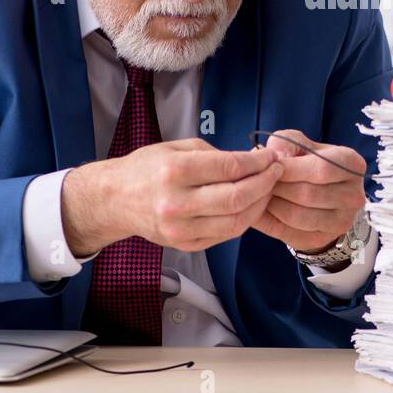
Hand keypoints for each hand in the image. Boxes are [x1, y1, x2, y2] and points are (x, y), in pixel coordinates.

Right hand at [61, 139, 283, 254]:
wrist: (115, 200)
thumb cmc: (146, 168)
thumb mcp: (177, 147)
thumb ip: (215, 154)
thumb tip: (251, 160)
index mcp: (175, 171)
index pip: (229, 168)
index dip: (257, 162)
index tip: (270, 157)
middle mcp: (177, 203)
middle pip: (237, 198)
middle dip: (265, 183)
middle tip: (276, 172)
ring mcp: (181, 229)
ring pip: (236, 222)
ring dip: (259, 204)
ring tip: (267, 189)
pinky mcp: (186, 245)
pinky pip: (225, 234)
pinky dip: (244, 220)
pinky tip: (250, 205)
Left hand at [252, 129, 367, 258]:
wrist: (318, 193)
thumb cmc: (308, 162)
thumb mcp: (299, 144)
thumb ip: (286, 143)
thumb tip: (275, 157)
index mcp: (352, 165)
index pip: (321, 169)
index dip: (290, 168)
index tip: (270, 165)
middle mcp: (353, 195)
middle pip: (307, 194)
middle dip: (277, 186)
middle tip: (259, 181)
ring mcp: (341, 221)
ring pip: (297, 215)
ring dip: (271, 204)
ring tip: (259, 193)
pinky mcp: (323, 238)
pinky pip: (289, 232)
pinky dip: (269, 220)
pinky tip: (260, 208)